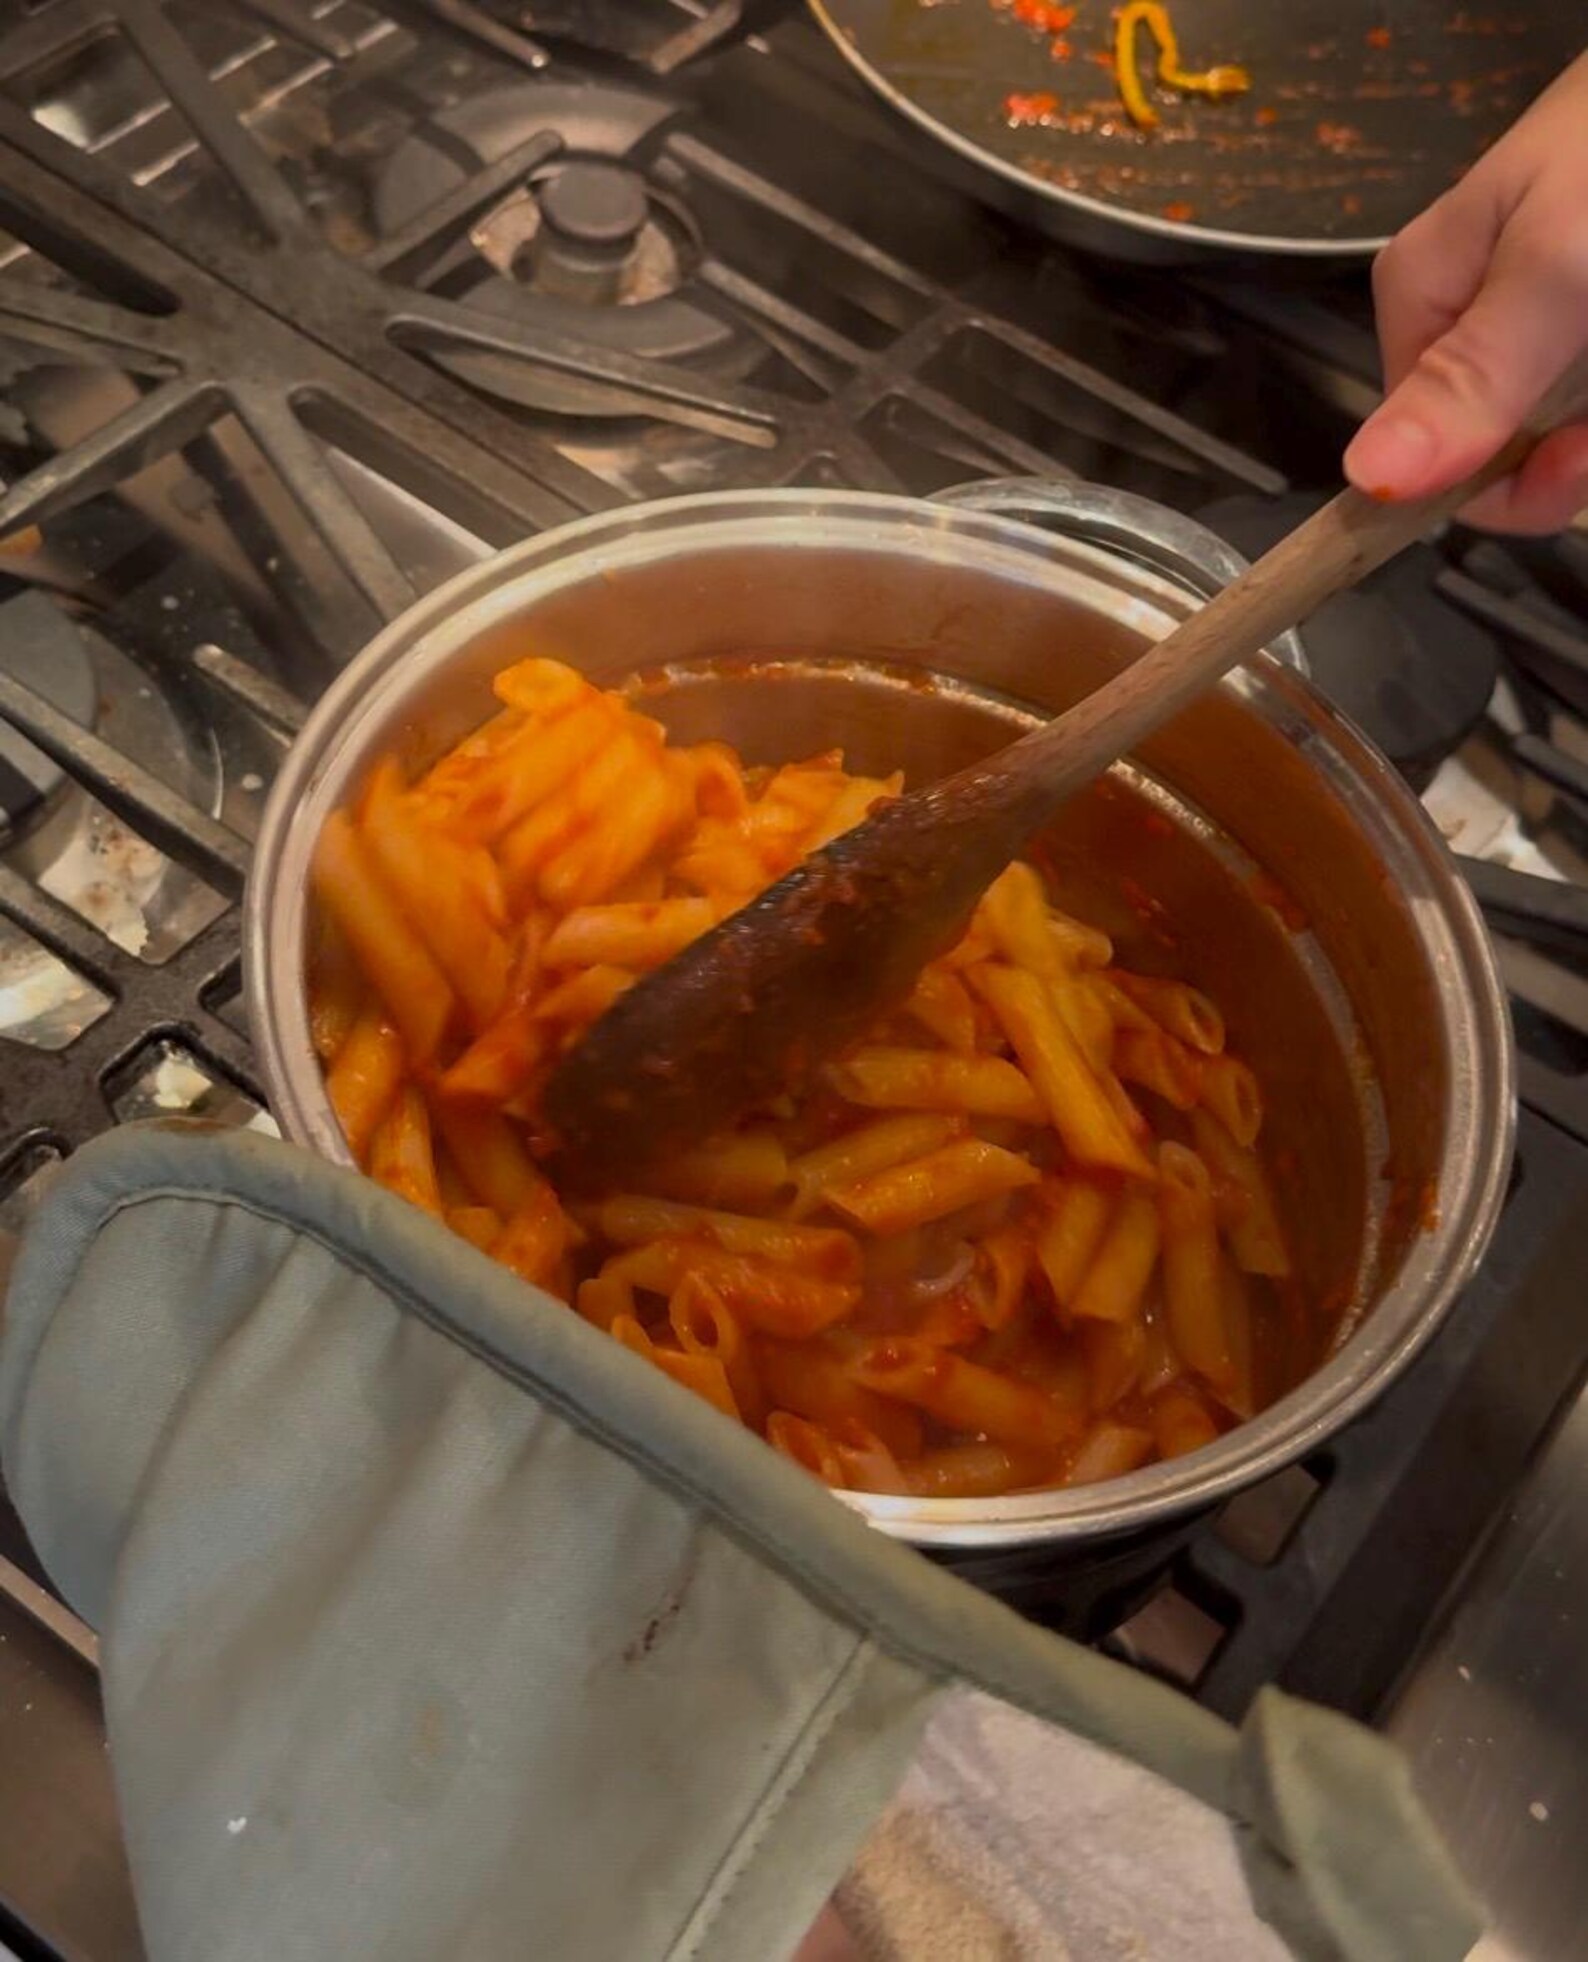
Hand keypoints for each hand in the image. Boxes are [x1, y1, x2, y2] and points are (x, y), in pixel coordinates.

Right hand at [1344, 51, 1587, 533]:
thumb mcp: (1553, 268)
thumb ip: (1469, 378)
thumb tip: (1363, 477)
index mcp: (1423, 301)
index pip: (1424, 455)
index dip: (1500, 485)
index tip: (1575, 460)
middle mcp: (1467, 318)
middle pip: (1501, 450)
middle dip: (1571, 452)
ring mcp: (1534, 314)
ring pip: (1560, 432)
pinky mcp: (1580, 311)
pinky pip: (1586, 403)